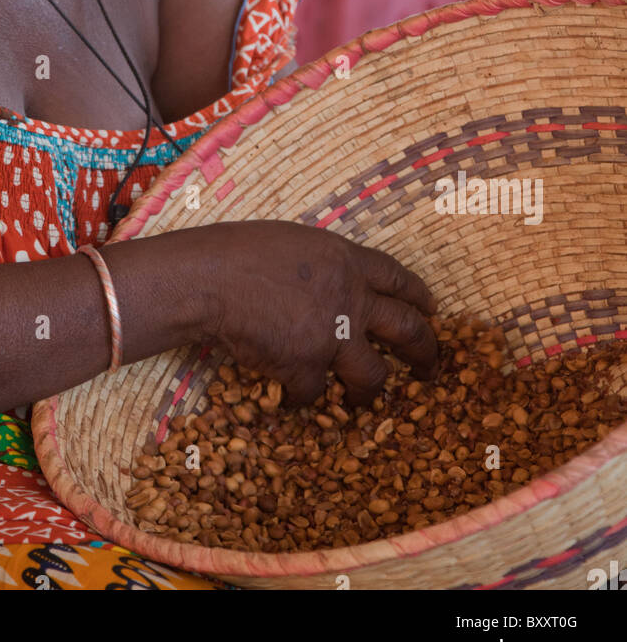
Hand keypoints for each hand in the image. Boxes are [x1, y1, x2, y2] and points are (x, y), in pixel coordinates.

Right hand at [198, 220, 438, 407]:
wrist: (210, 278)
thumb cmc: (239, 252)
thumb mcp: (295, 242)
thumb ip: (325, 264)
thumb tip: (337, 283)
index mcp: (347, 260)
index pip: (399, 279)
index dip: (419, 296)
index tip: (431, 310)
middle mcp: (351, 298)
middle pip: (408, 329)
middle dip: (425, 352)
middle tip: (429, 368)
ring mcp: (332, 335)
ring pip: (373, 376)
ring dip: (367, 392)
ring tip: (359, 399)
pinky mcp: (306, 366)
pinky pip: (314, 394)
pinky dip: (301, 397)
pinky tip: (288, 394)